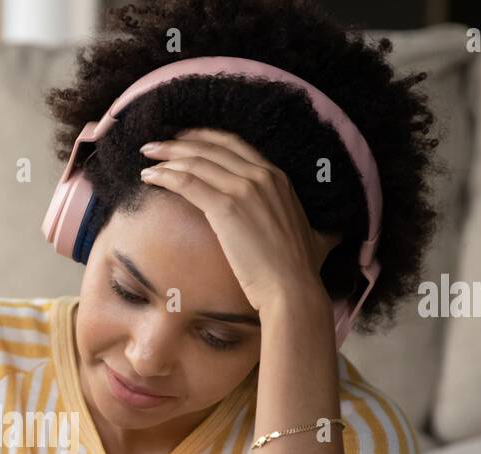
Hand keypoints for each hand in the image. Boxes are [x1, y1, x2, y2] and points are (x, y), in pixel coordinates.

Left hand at [138, 128, 338, 320]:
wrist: (292, 289)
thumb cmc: (301, 272)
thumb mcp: (318, 239)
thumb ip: (320, 231)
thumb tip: (333, 236)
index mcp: (279, 178)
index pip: (234, 146)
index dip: (206, 139)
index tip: (184, 139)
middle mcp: (261, 176)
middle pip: (211, 147)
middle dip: (180, 142)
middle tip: (157, 144)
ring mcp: (244, 189)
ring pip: (196, 161)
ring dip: (167, 156)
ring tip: (147, 157)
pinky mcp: (226, 208)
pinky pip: (188, 183)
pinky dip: (166, 176)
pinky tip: (149, 177)